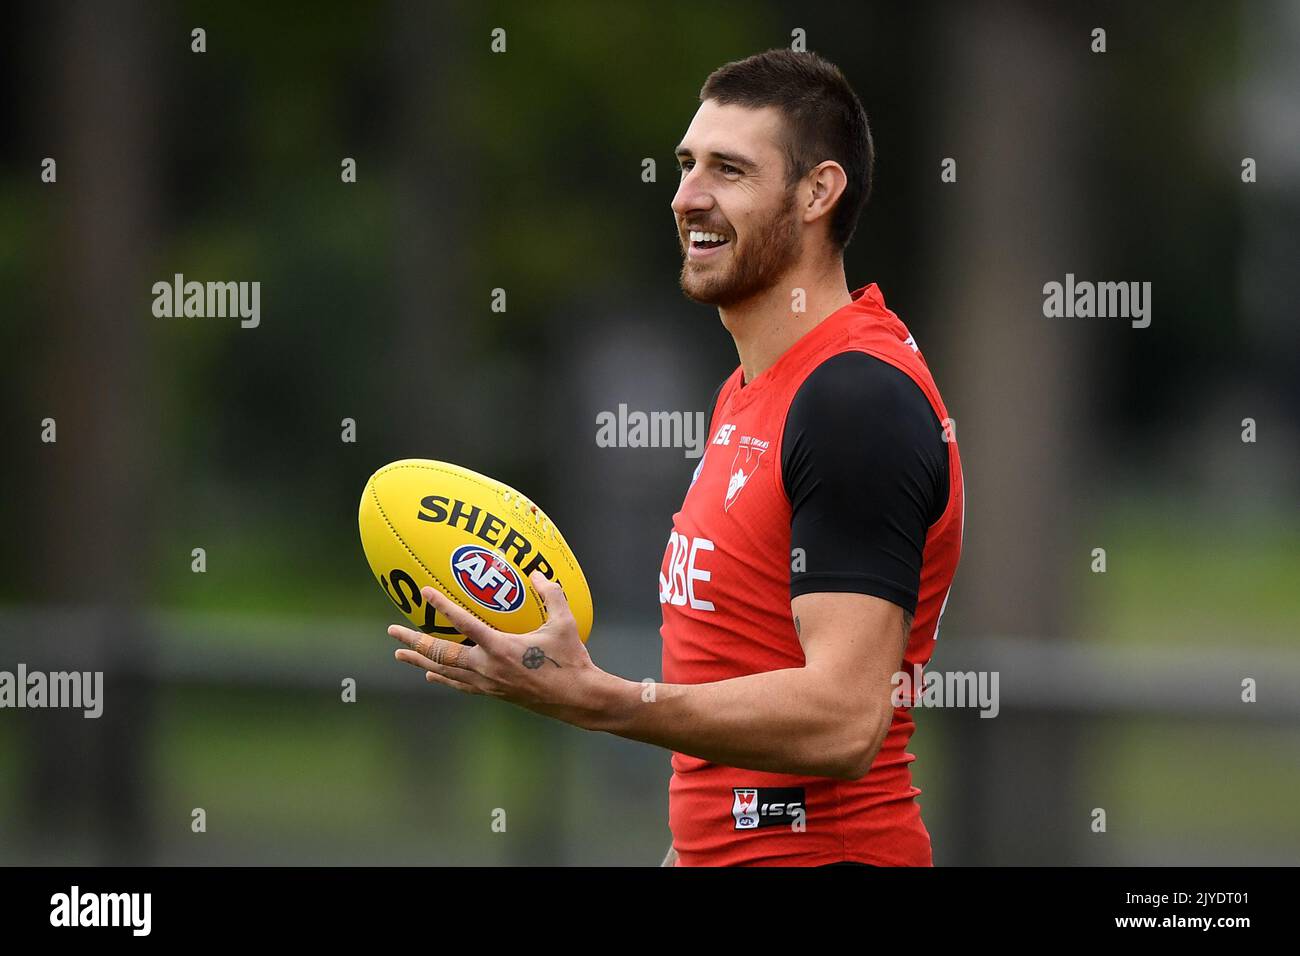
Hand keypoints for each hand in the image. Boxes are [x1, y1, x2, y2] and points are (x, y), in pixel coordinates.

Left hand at [387, 571, 604, 727]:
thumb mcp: (565, 622)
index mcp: (501, 648)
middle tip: (392, 631)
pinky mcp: (494, 693)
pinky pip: (460, 684)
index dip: (443, 606)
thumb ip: (551, 594)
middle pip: (442, 654)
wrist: (577, 699)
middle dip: (414, 643)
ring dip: (421, 662)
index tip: (424, 591)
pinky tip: (432, 675)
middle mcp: (488, 668)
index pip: (464, 624)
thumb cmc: (572, 659)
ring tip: (399, 654)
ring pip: (446, 671)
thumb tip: (538, 574)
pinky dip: (443, 677)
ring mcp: (489, 683)